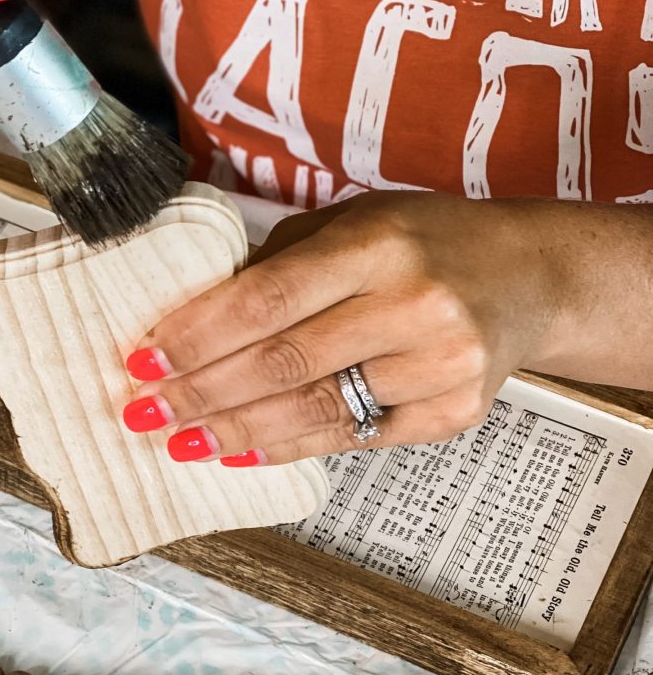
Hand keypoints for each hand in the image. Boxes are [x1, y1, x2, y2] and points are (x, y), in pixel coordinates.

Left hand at [120, 192, 591, 465]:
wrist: (530, 278)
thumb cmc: (427, 242)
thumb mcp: (356, 223)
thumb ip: (282, 264)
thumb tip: (193, 316)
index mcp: (378, 245)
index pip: (267, 297)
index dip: (197, 334)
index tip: (143, 357)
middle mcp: (413, 304)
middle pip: (282, 362)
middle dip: (201, 391)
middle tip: (145, 410)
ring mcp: (439, 366)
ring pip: (313, 410)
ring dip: (234, 430)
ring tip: (179, 440)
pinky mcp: (452, 414)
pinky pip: (351, 438)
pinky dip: (288, 447)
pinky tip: (241, 451)